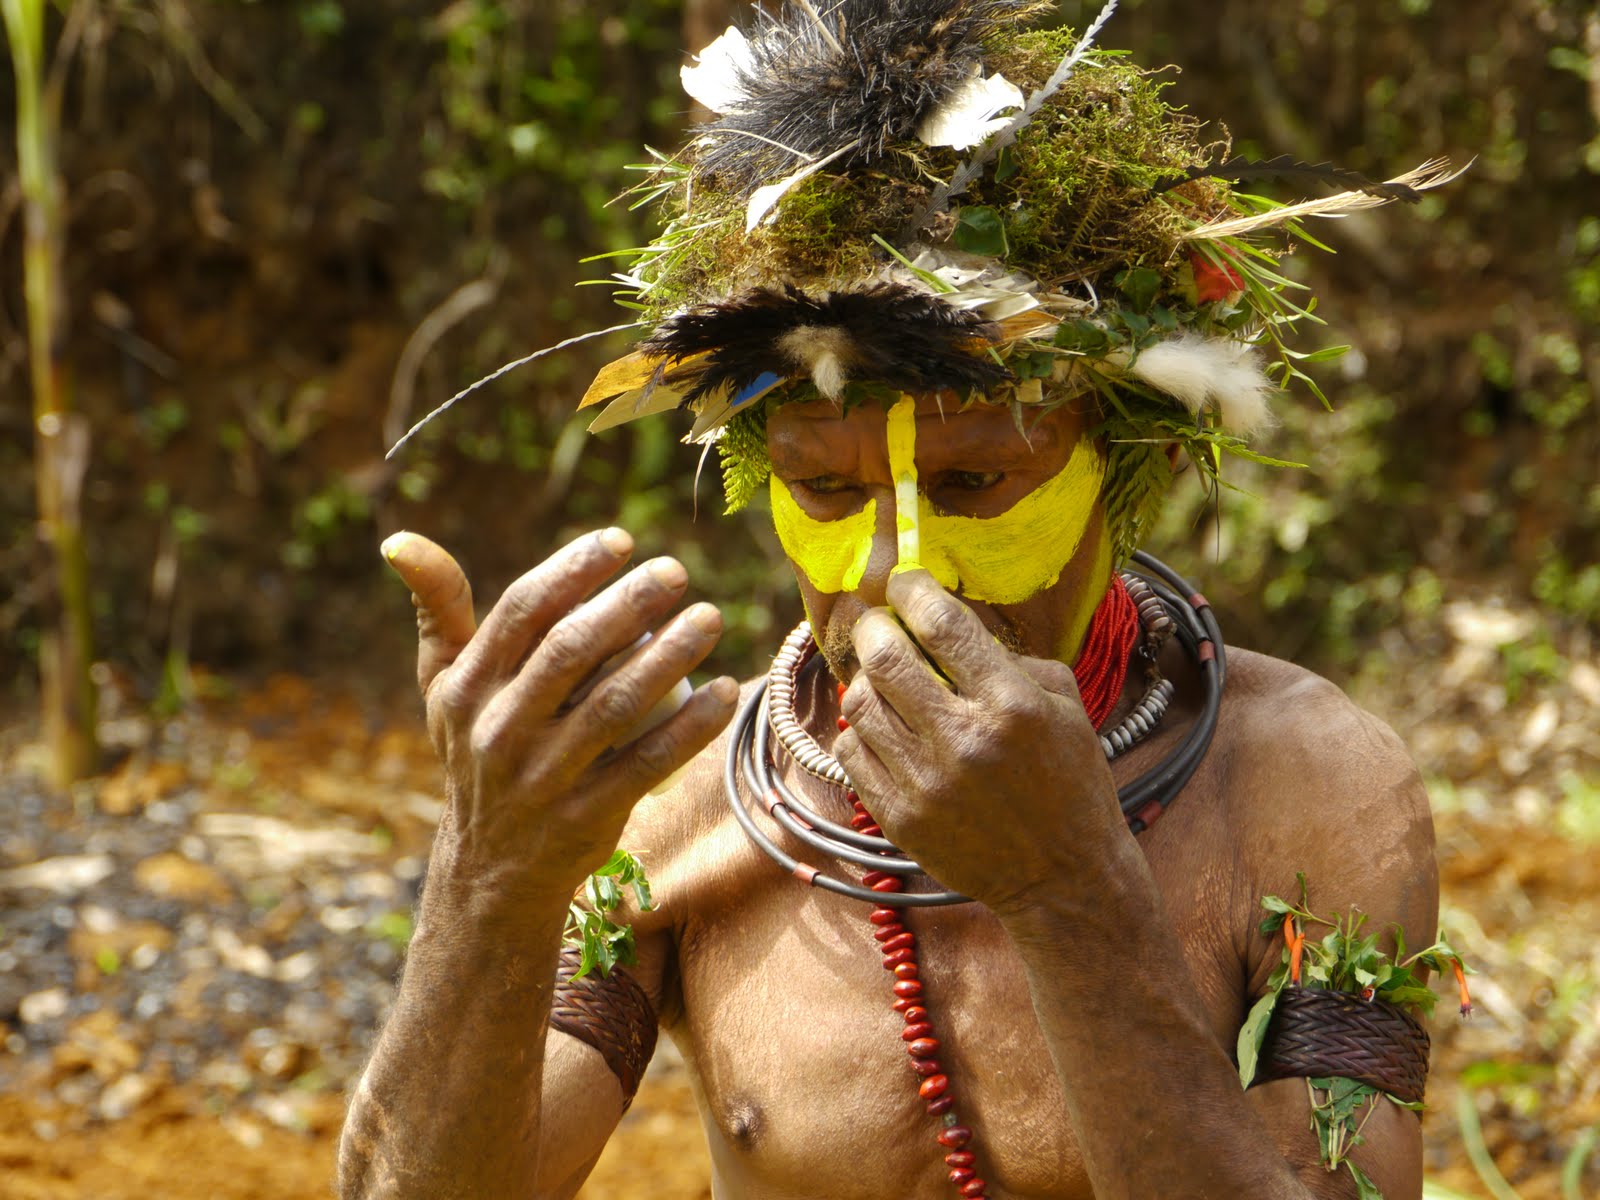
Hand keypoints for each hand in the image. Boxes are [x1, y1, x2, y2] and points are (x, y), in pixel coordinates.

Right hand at [381, 528, 738, 902]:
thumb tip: (399, 539)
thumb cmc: (477, 751)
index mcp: (466, 690)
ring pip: (614, 706)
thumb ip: (437, 610)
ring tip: (709, 618)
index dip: (571, 570)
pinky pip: (646, 763)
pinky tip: (725, 690)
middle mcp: (498, 731)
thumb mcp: (443, 688)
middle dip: (627, 604)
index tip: (621, 540)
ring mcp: (542, 778)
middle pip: (570, 652)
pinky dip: (689, 727)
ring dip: (669, 657)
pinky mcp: (585, 817)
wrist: (490, 870)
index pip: (521, 612)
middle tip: (674, 572)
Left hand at [833, 569, 1123, 913]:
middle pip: (885, 657)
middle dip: (874, 627)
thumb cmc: (1071, 781)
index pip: (942, 623)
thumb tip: (945, 618)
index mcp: (1013, 705)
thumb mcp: (1065, 706)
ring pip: (858, 704)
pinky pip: (851, 753)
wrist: (1065, 878)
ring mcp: (927, 784)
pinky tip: (885, 730)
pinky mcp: (901, 819)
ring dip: (866, 681)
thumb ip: (1009, 656)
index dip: (913, 589)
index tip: (905, 581)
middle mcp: (965, 741)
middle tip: (879, 623)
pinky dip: (861, 732)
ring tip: (884, 681)